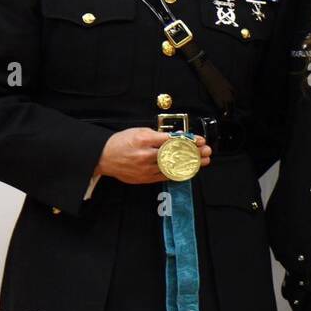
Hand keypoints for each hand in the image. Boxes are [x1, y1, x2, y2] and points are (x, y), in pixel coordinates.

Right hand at [94, 128, 211, 183]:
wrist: (103, 156)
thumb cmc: (121, 142)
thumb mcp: (139, 131)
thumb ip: (158, 135)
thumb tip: (177, 137)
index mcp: (144, 140)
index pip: (172, 140)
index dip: (189, 141)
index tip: (200, 140)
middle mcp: (145, 155)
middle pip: (175, 154)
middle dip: (194, 153)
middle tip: (207, 151)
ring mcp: (145, 168)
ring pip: (172, 167)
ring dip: (190, 164)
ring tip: (203, 161)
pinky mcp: (144, 178)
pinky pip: (165, 176)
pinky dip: (178, 172)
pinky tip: (189, 170)